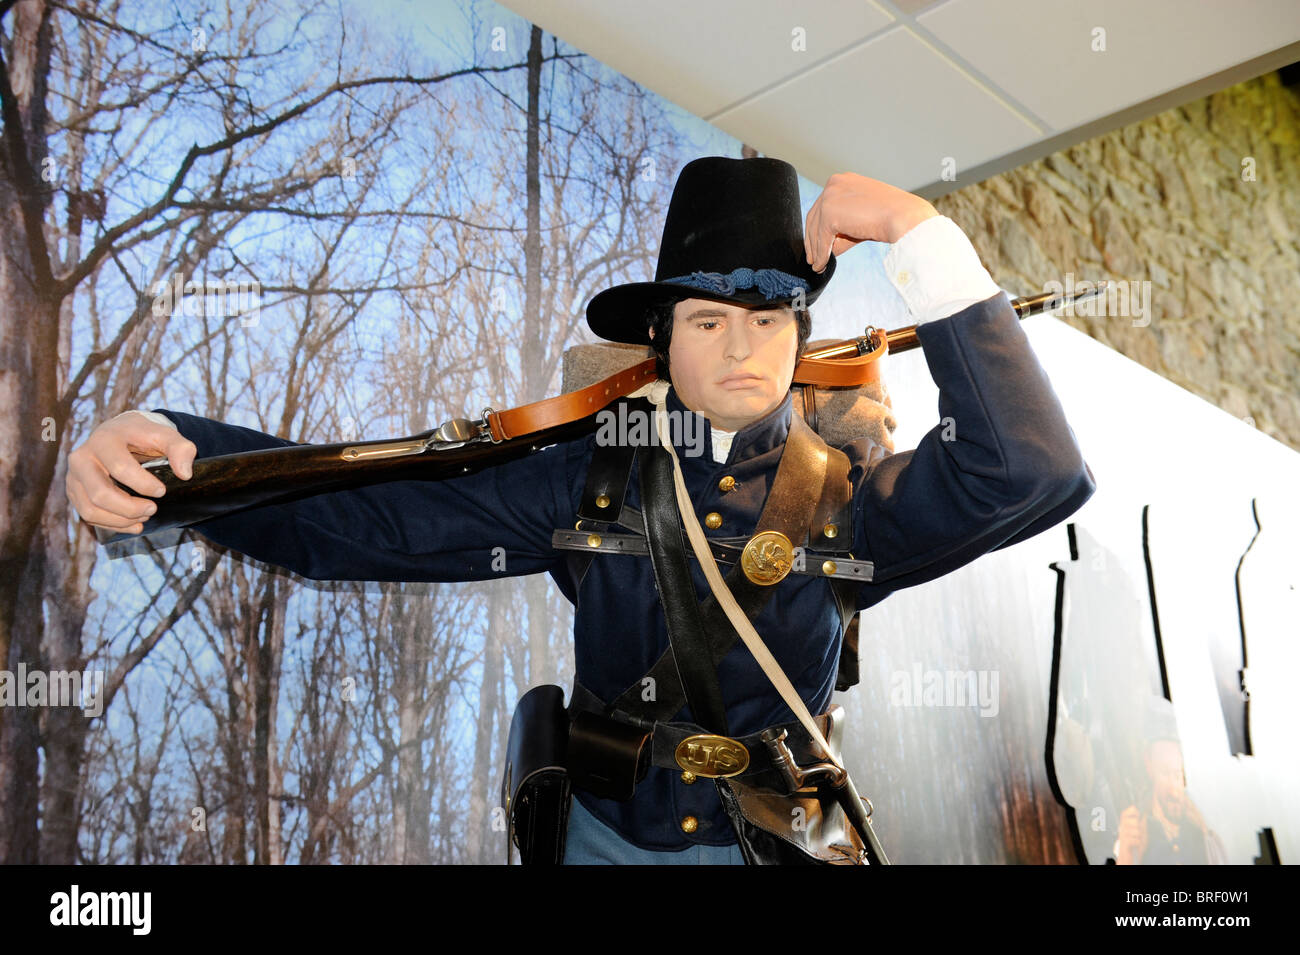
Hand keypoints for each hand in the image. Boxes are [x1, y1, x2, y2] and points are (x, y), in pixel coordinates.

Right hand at [66, 412, 196, 534]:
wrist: (121, 432)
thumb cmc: (144, 435)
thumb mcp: (165, 434)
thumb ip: (180, 449)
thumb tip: (185, 474)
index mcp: (104, 440)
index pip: (120, 468)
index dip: (143, 484)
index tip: (162, 491)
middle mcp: (82, 457)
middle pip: (100, 494)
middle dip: (129, 508)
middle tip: (153, 510)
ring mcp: (73, 476)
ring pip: (90, 510)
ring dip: (121, 520)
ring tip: (145, 517)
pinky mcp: (74, 491)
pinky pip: (88, 515)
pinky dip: (112, 525)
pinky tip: (134, 524)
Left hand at [804, 172, 938, 272]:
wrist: (904, 217)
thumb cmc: (890, 217)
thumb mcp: (860, 219)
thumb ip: (842, 228)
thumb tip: (826, 248)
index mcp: (842, 180)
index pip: (823, 206)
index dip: (817, 228)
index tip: (815, 244)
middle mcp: (834, 183)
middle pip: (814, 217)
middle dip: (812, 240)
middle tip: (813, 258)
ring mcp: (830, 196)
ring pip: (816, 229)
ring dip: (816, 250)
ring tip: (817, 265)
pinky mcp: (829, 212)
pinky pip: (822, 238)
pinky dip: (821, 254)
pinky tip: (822, 265)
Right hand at [1115, 805, 1147, 864]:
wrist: (1130, 858)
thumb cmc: (1135, 845)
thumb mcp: (1141, 834)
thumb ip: (1142, 825)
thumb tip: (1144, 815)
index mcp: (1125, 825)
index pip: (1125, 814)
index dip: (1131, 811)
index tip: (1137, 813)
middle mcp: (1122, 829)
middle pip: (1132, 821)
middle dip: (1138, 826)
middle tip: (1138, 832)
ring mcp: (1122, 836)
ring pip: (1136, 831)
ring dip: (1139, 837)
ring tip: (1137, 840)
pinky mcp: (1124, 843)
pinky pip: (1136, 840)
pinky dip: (1138, 843)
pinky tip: (1136, 845)